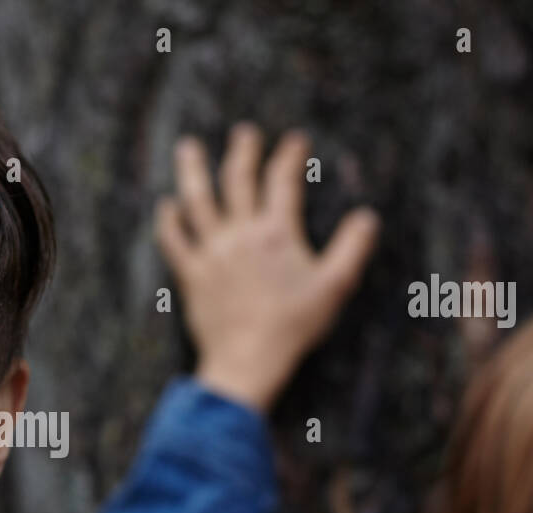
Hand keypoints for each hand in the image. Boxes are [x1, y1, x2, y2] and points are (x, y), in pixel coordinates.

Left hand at [155, 122, 379, 410]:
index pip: (284, 181)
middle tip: (244, 133)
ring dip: (192, 169)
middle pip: (238, 179)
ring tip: (188, 146)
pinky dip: (168, 221)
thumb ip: (352, 248)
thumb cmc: (294, 326)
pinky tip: (166, 206)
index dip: (290, 156)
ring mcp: (212, 252)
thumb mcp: (335, 286)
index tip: (295, 140)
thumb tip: (367, 217)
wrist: (249, 359)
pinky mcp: (191, 274)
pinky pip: (173, 241)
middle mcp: (241, 234)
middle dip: (243, 151)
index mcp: (277, 233)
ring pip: (197, 200)